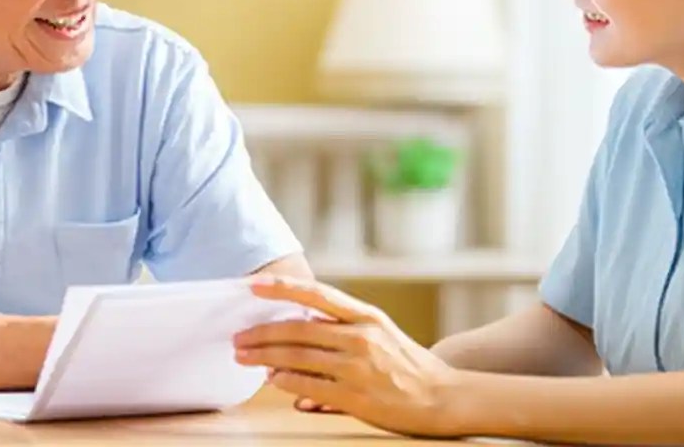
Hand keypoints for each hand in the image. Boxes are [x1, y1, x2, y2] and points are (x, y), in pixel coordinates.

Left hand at [234, 277, 458, 437]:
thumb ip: (342, 333)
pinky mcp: (355, 396)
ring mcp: (357, 367)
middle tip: (239, 337)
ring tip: (245, 357)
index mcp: (366, 316)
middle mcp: (361, 337)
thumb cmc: (410, 365)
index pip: (317, 294)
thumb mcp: (381, 335)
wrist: (444, 397)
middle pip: (298, 328)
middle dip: (262, 333)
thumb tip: (308, 338)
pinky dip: (286, 382)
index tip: (254, 286)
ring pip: (297, 357)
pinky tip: (273, 380)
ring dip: (264, 357)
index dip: (283, 287)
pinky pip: (308, 386)